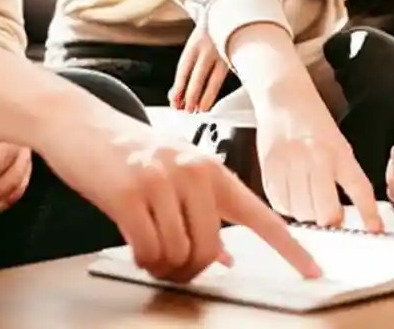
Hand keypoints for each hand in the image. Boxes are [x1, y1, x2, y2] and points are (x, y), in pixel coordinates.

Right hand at [41, 102, 320, 282]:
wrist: (78, 122)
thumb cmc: (127, 151)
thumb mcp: (174, 172)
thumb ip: (204, 210)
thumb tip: (226, 256)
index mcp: (211, 169)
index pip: (260, 215)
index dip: (290, 248)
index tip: (314, 272)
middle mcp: (193, 173)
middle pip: (211, 251)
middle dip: (189, 270)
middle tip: (170, 265)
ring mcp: (161, 182)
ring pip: (179, 255)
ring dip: (162, 265)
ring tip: (148, 250)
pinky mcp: (128, 193)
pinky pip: (148, 250)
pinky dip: (142, 259)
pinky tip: (135, 247)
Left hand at [170, 22, 229, 112]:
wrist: (225, 14)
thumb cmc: (207, 36)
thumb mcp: (193, 49)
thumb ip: (186, 70)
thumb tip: (175, 96)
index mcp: (194, 46)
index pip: (183, 70)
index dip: (179, 88)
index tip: (174, 102)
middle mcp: (208, 49)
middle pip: (198, 76)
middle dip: (192, 95)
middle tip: (188, 109)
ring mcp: (223, 53)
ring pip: (215, 79)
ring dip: (207, 96)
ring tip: (202, 108)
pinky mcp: (234, 57)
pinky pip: (225, 77)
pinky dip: (217, 89)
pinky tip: (213, 97)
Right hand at [254, 83, 383, 231]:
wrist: (283, 99)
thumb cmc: (313, 123)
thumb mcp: (339, 145)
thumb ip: (344, 177)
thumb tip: (344, 217)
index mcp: (338, 152)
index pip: (359, 188)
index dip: (368, 213)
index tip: (375, 230)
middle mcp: (314, 158)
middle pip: (325, 211)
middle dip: (329, 219)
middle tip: (329, 213)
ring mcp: (289, 164)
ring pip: (301, 212)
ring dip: (307, 213)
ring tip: (308, 198)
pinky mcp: (268, 168)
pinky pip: (279, 204)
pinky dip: (287, 207)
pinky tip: (292, 194)